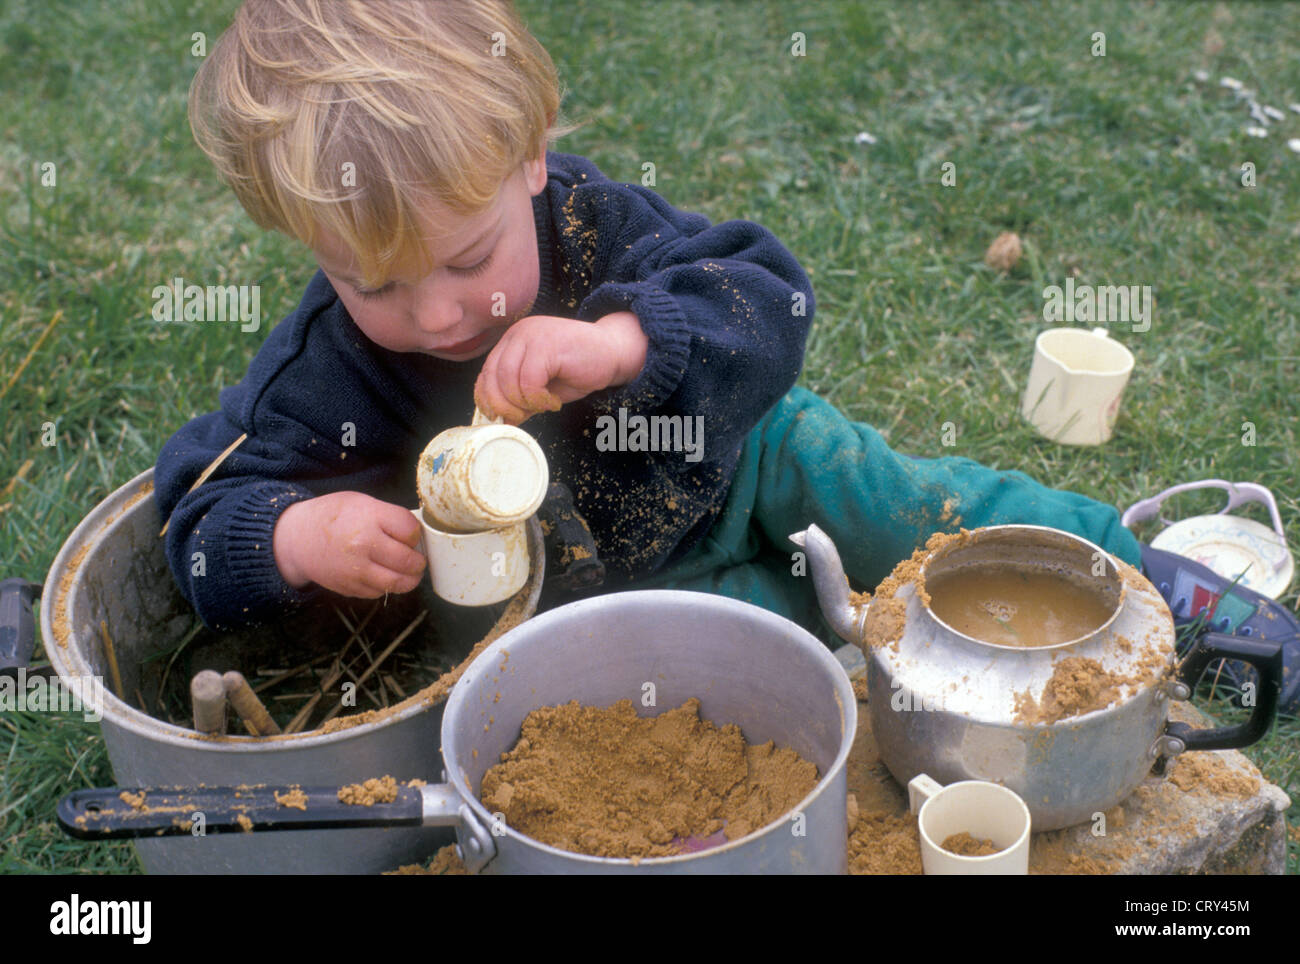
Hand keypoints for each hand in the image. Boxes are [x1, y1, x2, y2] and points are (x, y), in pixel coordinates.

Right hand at [272, 492, 425, 597]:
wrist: (297, 538)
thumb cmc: (333, 517)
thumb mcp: (362, 503)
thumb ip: (389, 517)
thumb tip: (417, 535)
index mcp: (369, 517)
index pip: (410, 531)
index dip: (416, 535)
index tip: (411, 535)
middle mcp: (363, 544)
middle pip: (408, 561)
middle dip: (418, 561)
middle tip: (417, 559)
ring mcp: (355, 570)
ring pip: (398, 583)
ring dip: (409, 579)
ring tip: (409, 572)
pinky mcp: (349, 588)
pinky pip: (380, 592)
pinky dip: (386, 586)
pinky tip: (383, 575)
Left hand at [474, 311, 647, 424]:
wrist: (613, 352)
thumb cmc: (580, 369)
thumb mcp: (543, 387)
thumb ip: (520, 398)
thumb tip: (501, 420)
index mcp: (513, 341)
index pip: (486, 372)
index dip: (487, 398)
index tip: (497, 418)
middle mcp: (518, 334)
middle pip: (493, 376)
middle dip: (503, 406)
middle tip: (520, 419)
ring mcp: (532, 335)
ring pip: (508, 379)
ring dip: (523, 403)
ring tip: (543, 407)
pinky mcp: (547, 344)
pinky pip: (529, 380)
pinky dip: (538, 399)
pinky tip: (553, 401)